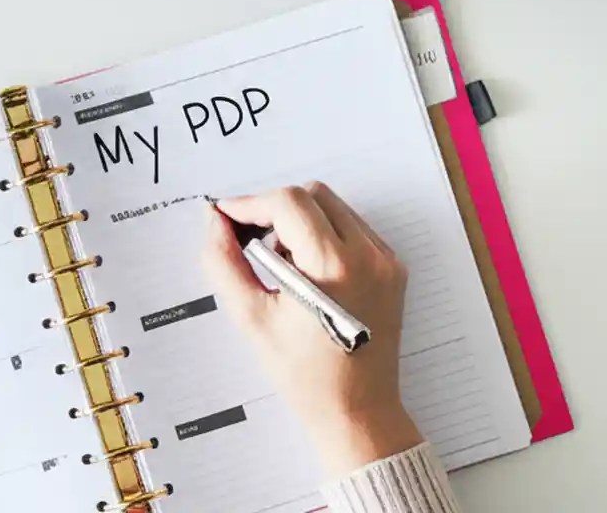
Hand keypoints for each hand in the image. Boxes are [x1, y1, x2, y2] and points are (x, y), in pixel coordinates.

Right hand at [202, 183, 422, 476]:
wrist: (357, 411)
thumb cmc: (306, 376)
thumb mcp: (251, 318)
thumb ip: (224, 262)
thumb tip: (214, 222)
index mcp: (334, 268)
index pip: (287, 203)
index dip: (249, 204)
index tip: (225, 217)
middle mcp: (368, 256)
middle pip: (312, 195)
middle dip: (274, 209)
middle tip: (249, 240)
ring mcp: (385, 261)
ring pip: (333, 206)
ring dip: (298, 220)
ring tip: (280, 264)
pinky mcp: (392, 269)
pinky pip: (352, 228)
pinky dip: (323, 235)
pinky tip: (306, 271)